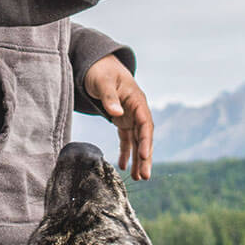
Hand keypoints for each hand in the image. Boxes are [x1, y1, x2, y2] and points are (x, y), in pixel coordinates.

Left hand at [84, 54, 153, 180]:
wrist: (98, 65)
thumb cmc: (101, 71)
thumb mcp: (103, 81)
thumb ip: (109, 97)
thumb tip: (116, 113)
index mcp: (137, 100)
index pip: (145, 124)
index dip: (146, 141)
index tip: (144, 156)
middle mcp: (137, 110)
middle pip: (144, 136)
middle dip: (146, 157)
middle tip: (146, 176)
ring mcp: (131, 116)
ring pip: (137, 141)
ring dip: (138, 159)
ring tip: (139, 179)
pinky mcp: (122, 120)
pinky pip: (127, 139)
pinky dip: (125, 153)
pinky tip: (123, 167)